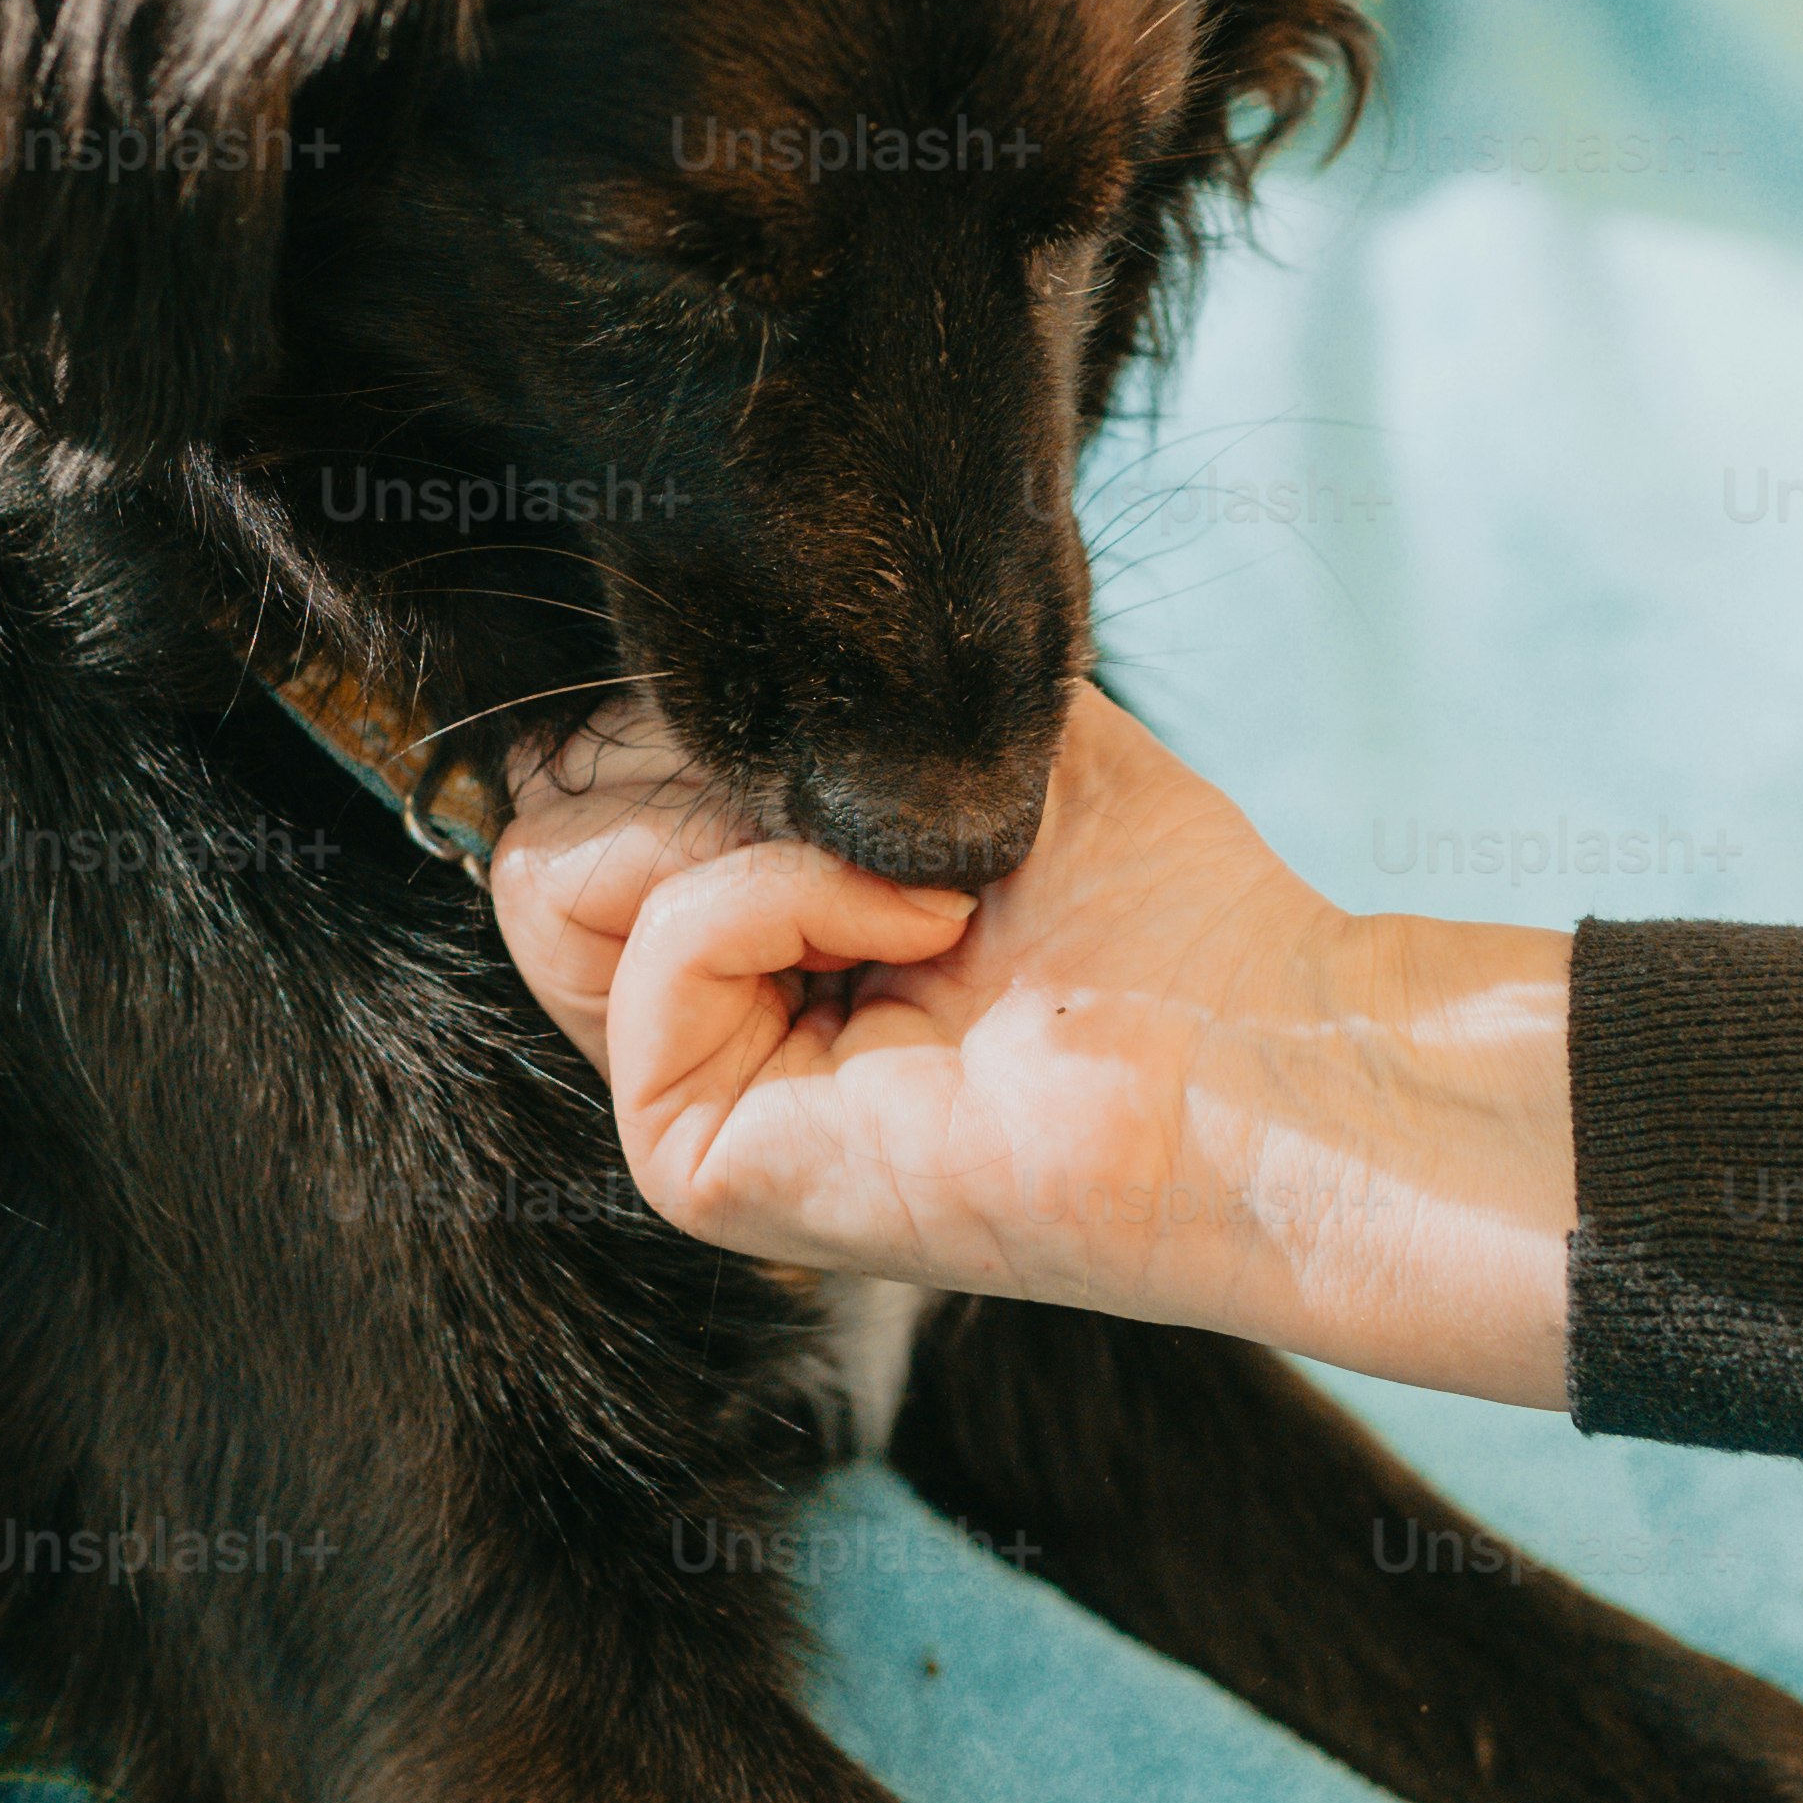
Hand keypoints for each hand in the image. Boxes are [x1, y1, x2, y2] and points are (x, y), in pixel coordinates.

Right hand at [484, 683, 1573, 1399]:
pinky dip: (790, 900)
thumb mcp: (955, 727)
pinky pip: (658, 953)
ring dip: (741, 831)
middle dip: (698, 763)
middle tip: (871, 805)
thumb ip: (806, 684)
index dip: (680, 710)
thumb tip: (659, 639)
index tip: (841, 727)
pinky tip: (926, 931)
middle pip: (543, 818)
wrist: (1259, 1045)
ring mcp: (692, 1091)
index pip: (578, 773)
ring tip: (910, 878)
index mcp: (746, 925)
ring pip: (552, 882)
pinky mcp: (701, 1163)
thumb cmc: (1154, 905)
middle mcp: (701, 1012)